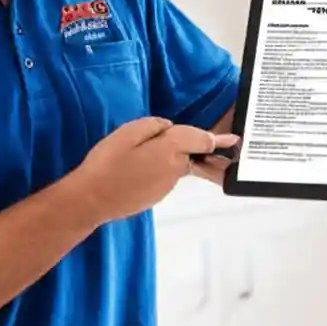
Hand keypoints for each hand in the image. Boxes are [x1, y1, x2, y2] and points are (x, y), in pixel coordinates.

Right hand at [71, 118, 239, 222]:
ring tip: (132, 155)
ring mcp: (166, 186)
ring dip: (164, 157)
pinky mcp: (156, 196)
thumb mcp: (127, 132)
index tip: (235, 139)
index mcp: (171, 151)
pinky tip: (131, 169)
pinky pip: (163, 176)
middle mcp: (175, 170)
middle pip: (187, 152)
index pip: (201, 140)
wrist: (91, 199)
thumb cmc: (106, 163)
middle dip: (179, 144)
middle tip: (155, 139)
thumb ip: (154, 125)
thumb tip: (169, 127)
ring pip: (174, 164)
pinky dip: (154, 170)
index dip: (218, 138)